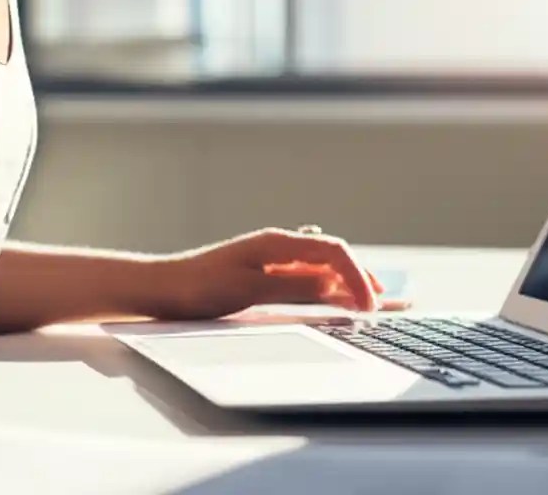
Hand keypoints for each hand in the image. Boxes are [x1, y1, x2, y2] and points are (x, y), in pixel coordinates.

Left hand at [152, 228, 392, 320]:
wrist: (163, 289)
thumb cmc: (199, 287)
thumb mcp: (249, 288)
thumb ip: (292, 284)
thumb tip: (332, 281)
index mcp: (278, 243)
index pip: (333, 251)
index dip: (357, 275)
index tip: (370, 303)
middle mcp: (279, 247)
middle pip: (333, 256)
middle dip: (361, 276)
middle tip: (384, 301)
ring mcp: (272, 260)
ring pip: (321, 267)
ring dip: (347, 281)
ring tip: (371, 297)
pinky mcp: (264, 274)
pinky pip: (305, 277)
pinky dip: (327, 285)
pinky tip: (334, 289)